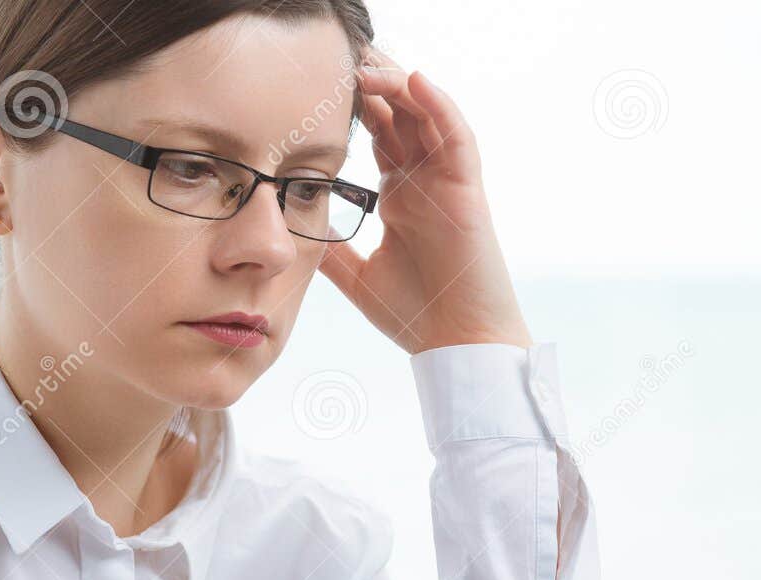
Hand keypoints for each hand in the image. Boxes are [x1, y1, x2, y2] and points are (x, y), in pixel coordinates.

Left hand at [319, 46, 532, 353]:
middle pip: (399, 112)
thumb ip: (332, 251)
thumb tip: (294, 234)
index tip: (318, 83)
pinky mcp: (467, 189)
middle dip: (372, 80)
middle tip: (340, 54)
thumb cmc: (416, 315)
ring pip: (425, 113)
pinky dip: (438, 105)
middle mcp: (423, 180)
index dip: (352, 104)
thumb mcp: (356, 277)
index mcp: (399, 195)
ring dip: (397, 84)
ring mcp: (446, 181)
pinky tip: (414, 81)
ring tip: (365, 62)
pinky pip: (456, 135)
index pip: (376, 134)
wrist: (455, 344)